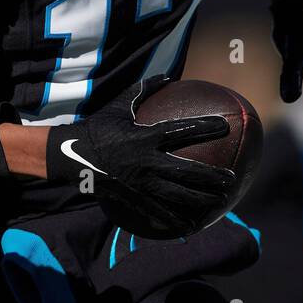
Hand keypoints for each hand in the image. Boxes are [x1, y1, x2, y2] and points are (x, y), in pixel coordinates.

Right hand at [46, 77, 236, 238]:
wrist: (71, 155)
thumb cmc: (97, 127)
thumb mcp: (119, 105)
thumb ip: (143, 90)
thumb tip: (166, 75)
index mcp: (146, 137)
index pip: (183, 130)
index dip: (206, 127)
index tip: (225, 126)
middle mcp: (147, 161)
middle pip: (187, 170)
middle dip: (212, 176)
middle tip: (231, 179)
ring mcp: (140, 182)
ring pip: (177, 194)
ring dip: (201, 199)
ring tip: (219, 201)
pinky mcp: (132, 198)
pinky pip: (157, 211)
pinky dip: (175, 220)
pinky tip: (190, 227)